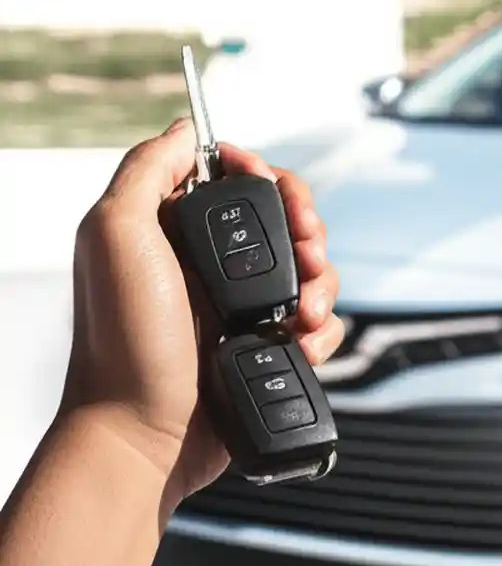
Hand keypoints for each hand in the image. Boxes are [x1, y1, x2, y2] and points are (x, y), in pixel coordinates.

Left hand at [58, 119, 344, 511]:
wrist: (146, 435)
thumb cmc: (124, 342)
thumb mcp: (114, 235)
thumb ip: (146, 170)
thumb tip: (187, 130)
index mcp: (172, 229)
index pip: (236, 177)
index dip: (266, 176)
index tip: (275, 194)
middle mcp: (207, 264)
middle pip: (284, 220)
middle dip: (306, 230)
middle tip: (307, 249)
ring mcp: (239, 307)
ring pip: (309, 271)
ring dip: (322, 283)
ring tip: (305, 312)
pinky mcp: (266, 346)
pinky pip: (317, 323)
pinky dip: (322, 329)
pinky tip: (303, 342)